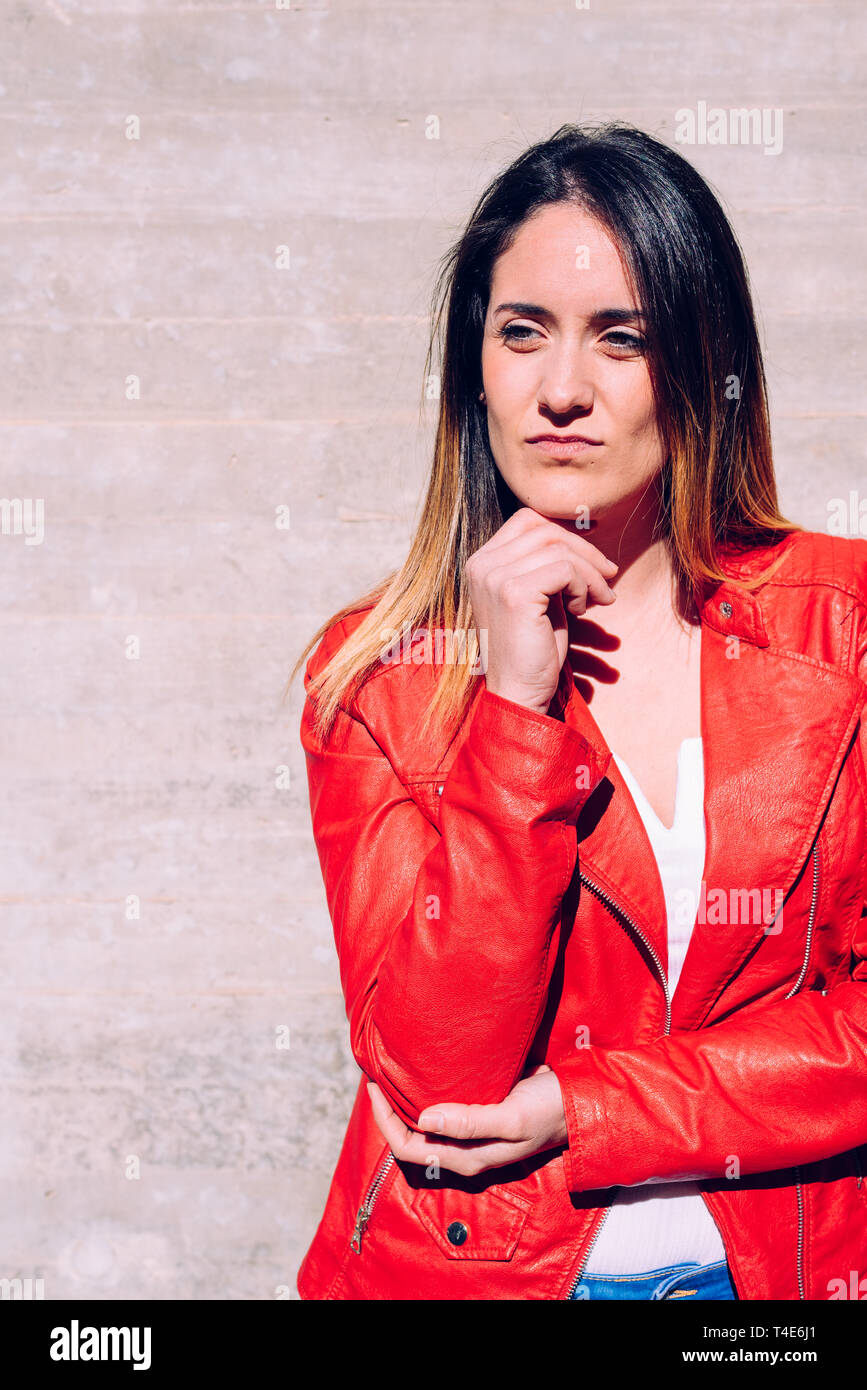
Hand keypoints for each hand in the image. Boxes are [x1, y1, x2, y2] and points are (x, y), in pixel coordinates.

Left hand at [365, 1064, 567, 1177]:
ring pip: (423, 1122)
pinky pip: (441, 1108)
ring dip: (405, 1099)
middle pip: (410, 1135)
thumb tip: (423, 1118)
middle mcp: (463, 1149)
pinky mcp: (479, 1113)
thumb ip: (470, 1122)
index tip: (375, 1085)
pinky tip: (421, 1069)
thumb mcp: (512, 1118)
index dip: (385, 1120)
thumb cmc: (548, 1110)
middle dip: (388, 1108)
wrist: (580, 1101)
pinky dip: (424, 1091)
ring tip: (392, 1068)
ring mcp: (470, 1133)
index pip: (407, 1147)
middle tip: (377, 1071)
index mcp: (466, 1157)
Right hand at [465, 507, 617, 715]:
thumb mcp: (540, 596)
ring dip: (589, 574)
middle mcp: (481, 564)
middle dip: (585, 551)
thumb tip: (587, 537)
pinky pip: (565, 569)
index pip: (528, 521)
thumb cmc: (533, 649)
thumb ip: (549, 564)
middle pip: (545, 529)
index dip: (566, 532)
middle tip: (608, 578)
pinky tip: (582, 611)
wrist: (519, 693)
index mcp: (482, 562)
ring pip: (559, 549)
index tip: (593, 558)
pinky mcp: (514, 594)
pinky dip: (583, 587)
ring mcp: (494, 577)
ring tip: (596, 601)